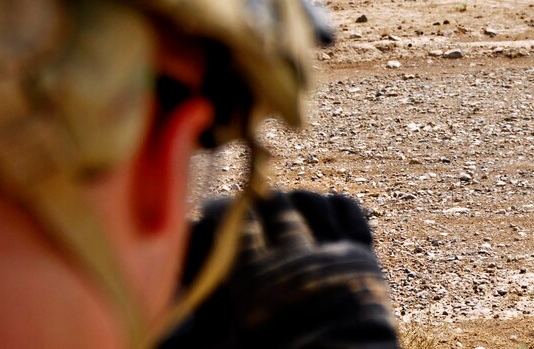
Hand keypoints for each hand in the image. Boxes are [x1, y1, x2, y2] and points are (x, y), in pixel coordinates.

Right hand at [161, 190, 398, 347]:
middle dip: (259, 200)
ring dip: (297, 200)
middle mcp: (293, 257)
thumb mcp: (229, 347)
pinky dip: (335, 205)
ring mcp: (332, 253)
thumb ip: (196, 330)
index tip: (217, 211)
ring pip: (311, 201)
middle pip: (272, 205)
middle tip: (251, 205)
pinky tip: (325, 208)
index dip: (223, 210)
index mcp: (254, 278)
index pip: (230, 220)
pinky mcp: (365, 258)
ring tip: (287, 205)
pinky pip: (348, 212)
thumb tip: (168, 318)